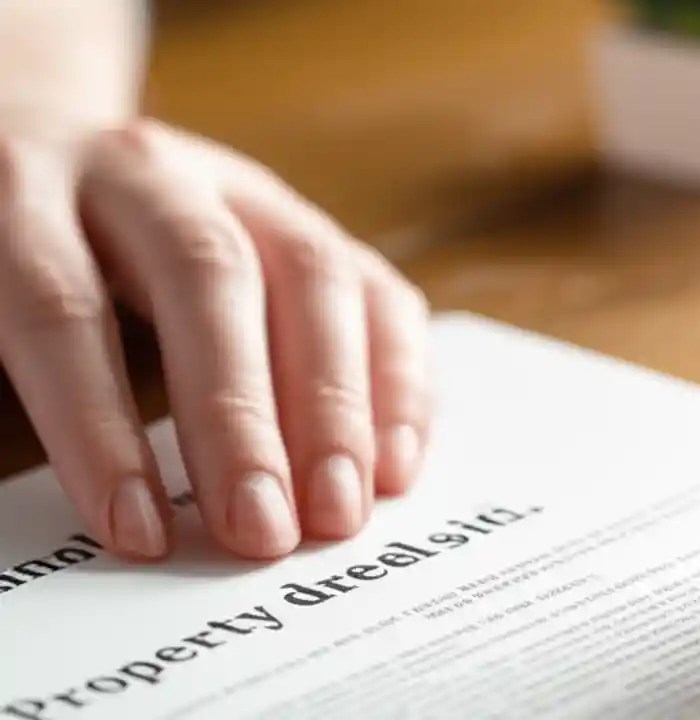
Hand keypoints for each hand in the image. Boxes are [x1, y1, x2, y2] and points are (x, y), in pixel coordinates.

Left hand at [0, 118, 430, 559]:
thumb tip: (102, 500)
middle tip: (263, 529)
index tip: (139, 533)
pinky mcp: (313, 222)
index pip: (64, 310)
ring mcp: (244, 188)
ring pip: (312, 274)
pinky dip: (398, 379)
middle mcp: (148, 171)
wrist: (57, 152)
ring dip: (338, 406)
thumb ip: (26, 369)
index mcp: (23, 188)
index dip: (101, 428)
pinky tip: (394, 463)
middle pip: (207, 277)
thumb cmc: (8, 260)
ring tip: (341, 510)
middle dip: (243, 417)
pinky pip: (377, 291)